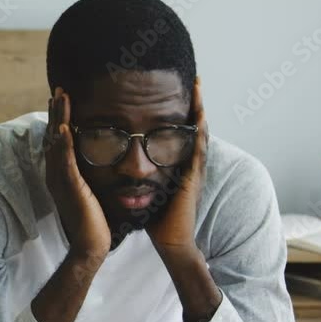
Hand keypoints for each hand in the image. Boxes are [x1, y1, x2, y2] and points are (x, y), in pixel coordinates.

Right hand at [45, 88, 110, 260]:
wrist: (91, 246)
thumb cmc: (95, 223)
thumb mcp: (91, 193)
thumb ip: (91, 176)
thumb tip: (103, 162)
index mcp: (61, 175)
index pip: (58, 142)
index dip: (59, 120)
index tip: (62, 101)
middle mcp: (56, 175)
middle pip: (53, 137)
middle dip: (56, 113)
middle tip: (59, 90)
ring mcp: (60, 181)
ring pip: (56, 143)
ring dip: (58, 119)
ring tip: (60, 98)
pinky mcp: (70, 187)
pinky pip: (65, 161)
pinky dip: (63, 143)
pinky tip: (63, 128)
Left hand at [147, 77, 208, 250]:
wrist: (171, 242)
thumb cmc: (158, 219)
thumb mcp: (148, 190)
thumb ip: (140, 176)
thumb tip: (120, 164)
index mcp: (178, 165)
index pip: (179, 132)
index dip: (180, 112)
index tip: (175, 90)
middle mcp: (189, 164)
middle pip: (194, 126)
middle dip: (194, 103)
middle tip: (194, 78)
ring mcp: (194, 169)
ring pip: (199, 132)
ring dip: (200, 109)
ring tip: (199, 86)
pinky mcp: (193, 177)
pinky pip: (198, 148)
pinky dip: (199, 130)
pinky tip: (199, 116)